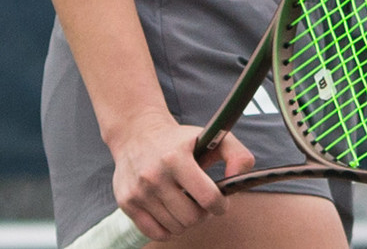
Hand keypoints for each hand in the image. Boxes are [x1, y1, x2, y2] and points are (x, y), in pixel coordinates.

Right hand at [107, 109, 254, 239]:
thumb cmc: (178, 139)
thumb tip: (239, 179)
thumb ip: (237, 154)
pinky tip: (170, 212)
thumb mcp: (211, 136)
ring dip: (185, 220)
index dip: (220, 206)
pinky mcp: (127, 202)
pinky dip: (168, 228)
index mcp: (177, 157)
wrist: (136, 133)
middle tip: (201, 202)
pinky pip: (156, 233)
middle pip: (192, 218)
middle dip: (203, 214)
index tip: (220, 202)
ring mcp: (139, 190)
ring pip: (176, 227)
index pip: (208, 198)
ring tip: (184, 202)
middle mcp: (155, 175)